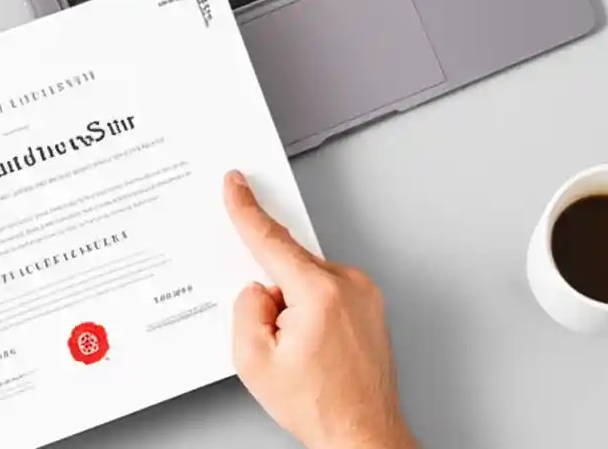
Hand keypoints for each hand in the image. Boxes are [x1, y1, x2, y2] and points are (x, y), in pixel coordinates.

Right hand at [224, 171, 414, 448]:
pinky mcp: (371, 305)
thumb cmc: (321, 406)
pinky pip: (326, 291)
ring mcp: (365, 295)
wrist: (363, 435)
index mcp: (319, 293)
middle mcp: (349, 286)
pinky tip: (313, 348)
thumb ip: (245, 309)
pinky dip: (311, 310)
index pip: (271, 240)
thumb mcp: (255, 362)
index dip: (246, 209)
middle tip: (278, 339)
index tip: (236, 184)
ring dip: (293, 306)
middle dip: (272, 295)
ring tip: (301, 353)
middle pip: (288, 265)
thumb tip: (256, 290)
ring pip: (307, 280)